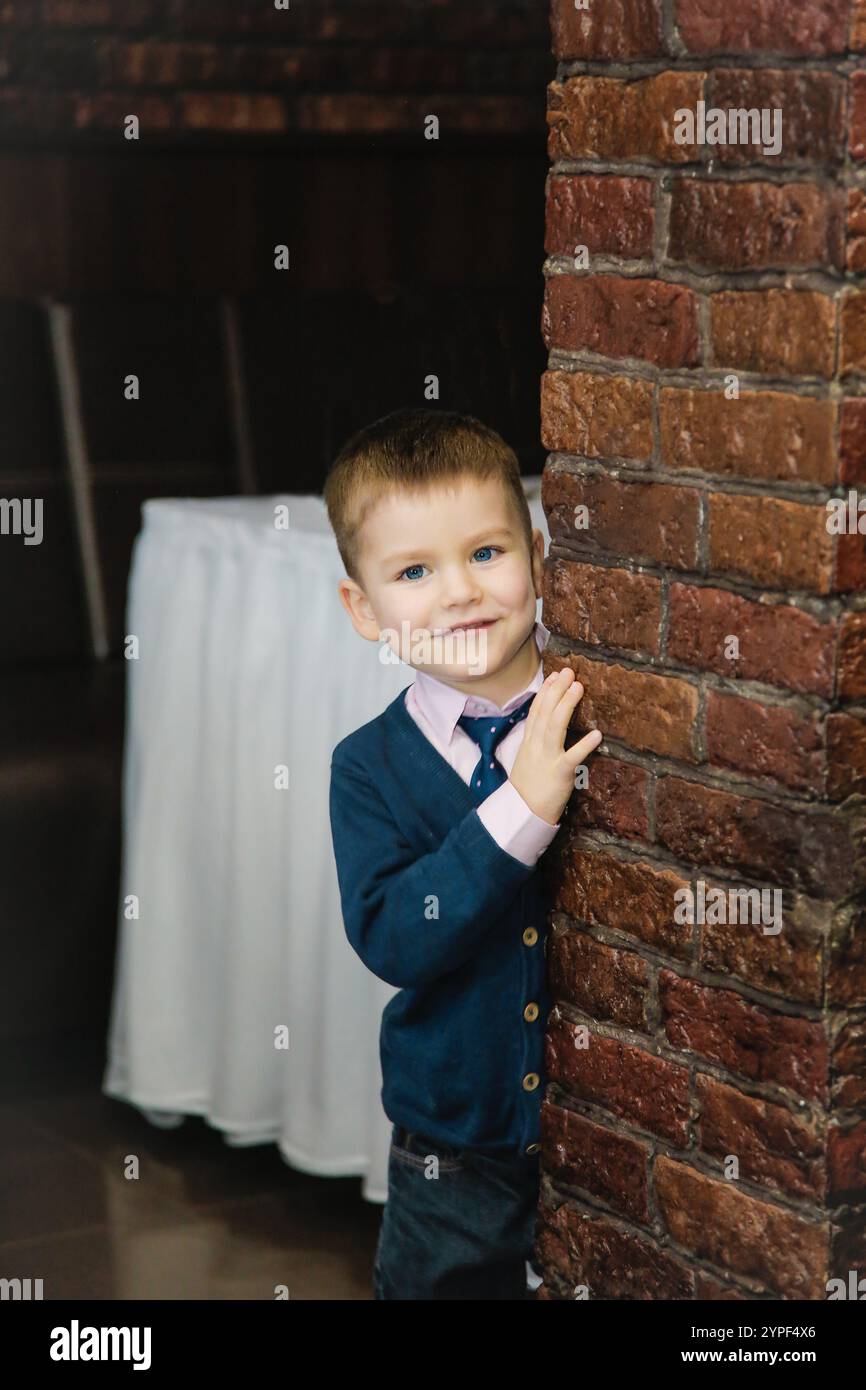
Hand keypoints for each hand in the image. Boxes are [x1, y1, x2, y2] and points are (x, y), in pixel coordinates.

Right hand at [509, 667, 601, 824]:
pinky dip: (584, 745)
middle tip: (569, 672)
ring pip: (554, 727)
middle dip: (557, 690)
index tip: (555, 675)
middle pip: (545, 712)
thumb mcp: (526, 760)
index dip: (546, 692)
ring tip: (578, 687)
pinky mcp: (559, 774)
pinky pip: (572, 757)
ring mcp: (547, 759)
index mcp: (528, 743)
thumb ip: (535, 742)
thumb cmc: (527, 788)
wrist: (521, 814)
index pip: (536, 711)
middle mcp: (536, 746)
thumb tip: (545, 725)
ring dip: (567, 705)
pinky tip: (597, 734)